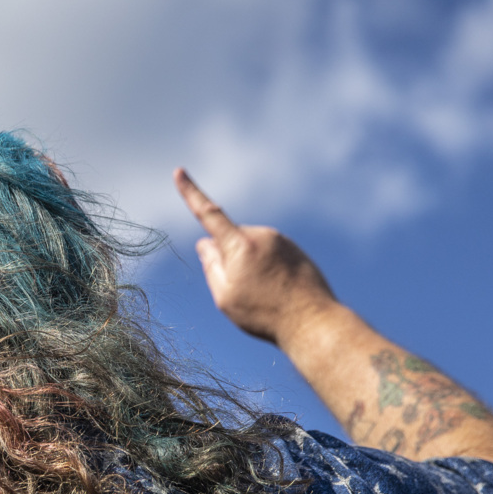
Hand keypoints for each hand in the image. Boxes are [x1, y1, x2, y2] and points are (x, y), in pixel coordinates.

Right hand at [173, 168, 337, 347]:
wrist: (313, 322)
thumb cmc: (264, 314)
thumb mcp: (225, 296)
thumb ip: (211, 266)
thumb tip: (205, 243)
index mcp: (240, 245)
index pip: (208, 214)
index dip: (190, 192)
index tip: (179, 171)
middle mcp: (262, 235)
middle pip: (231, 240)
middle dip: (229, 258)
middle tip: (244, 292)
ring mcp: (281, 240)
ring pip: (250, 248)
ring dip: (250, 265)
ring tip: (266, 295)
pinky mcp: (295, 249)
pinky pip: (270, 254)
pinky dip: (267, 270)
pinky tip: (279, 292)